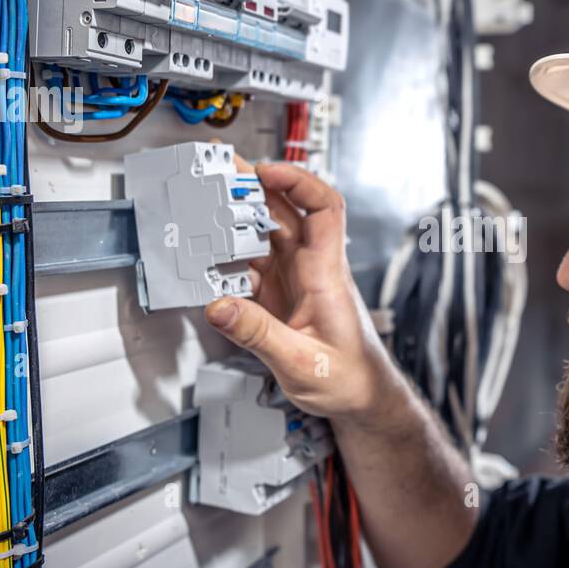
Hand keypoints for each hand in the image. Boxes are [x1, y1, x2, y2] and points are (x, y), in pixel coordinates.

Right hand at [204, 160, 400, 420]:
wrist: (361, 397)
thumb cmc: (349, 379)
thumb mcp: (301, 364)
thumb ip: (258, 335)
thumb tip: (219, 306)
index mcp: (326, 275)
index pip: (324, 208)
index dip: (297, 181)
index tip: (264, 170)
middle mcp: (313, 269)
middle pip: (285, 212)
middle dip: (252, 188)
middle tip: (217, 173)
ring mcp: (296, 280)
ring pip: (266, 236)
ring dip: (238, 220)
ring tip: (206, 206)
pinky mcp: (281, 296)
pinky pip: (252, 266)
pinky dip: (230, 259)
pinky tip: (212, 260)